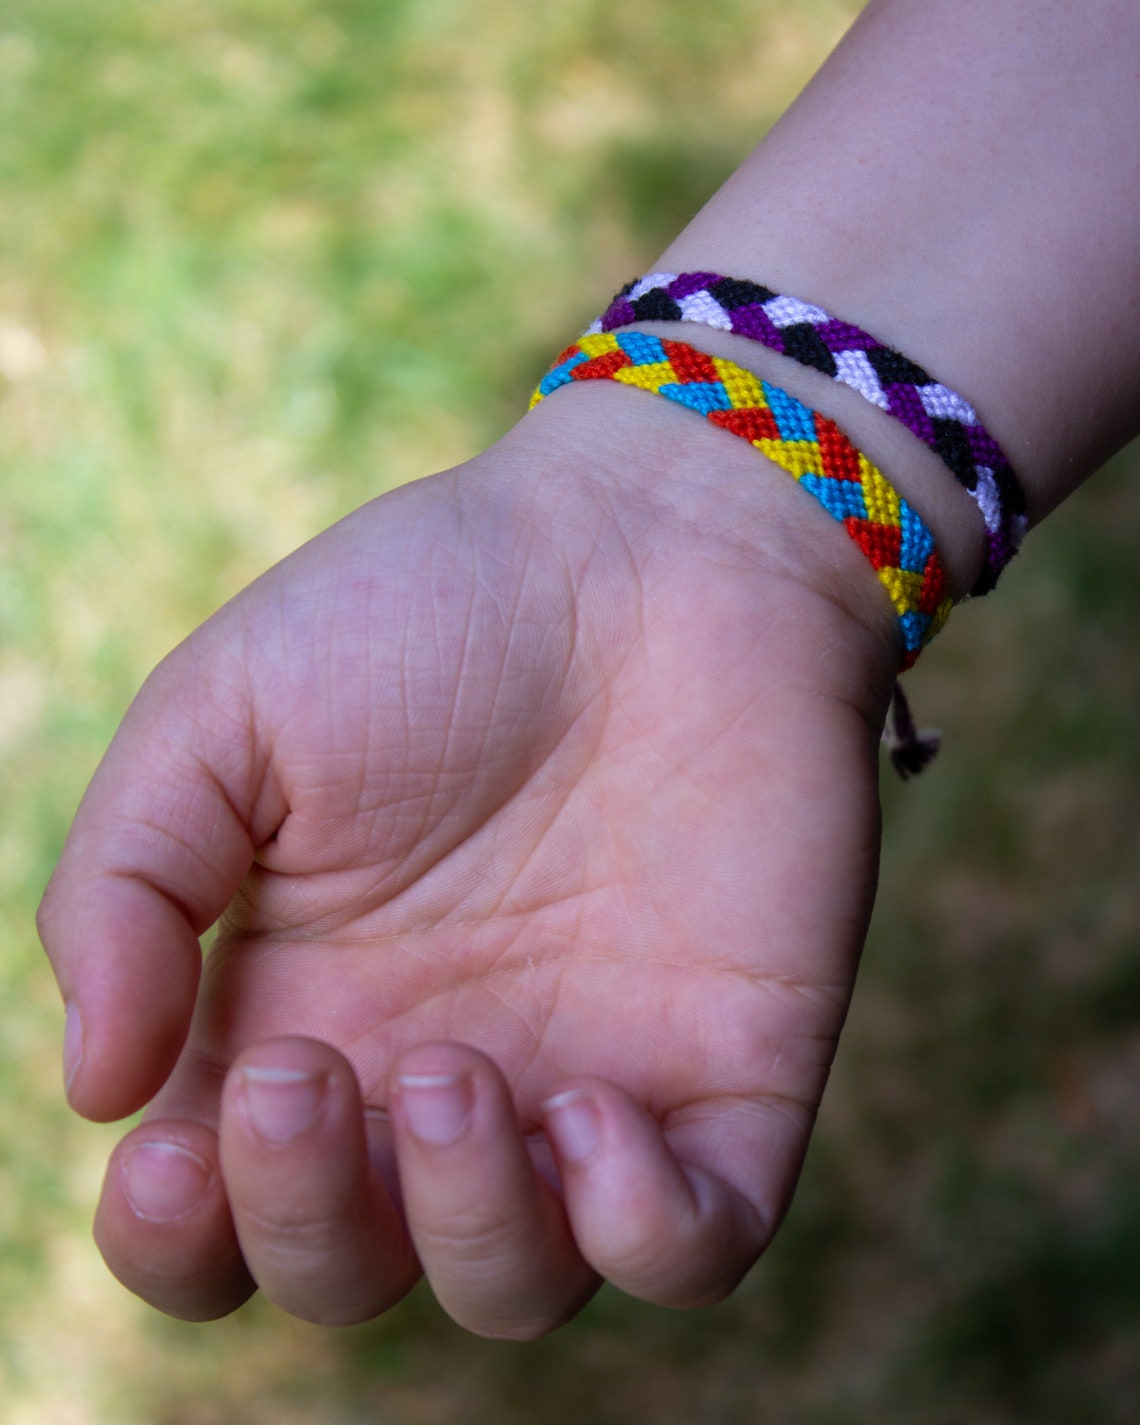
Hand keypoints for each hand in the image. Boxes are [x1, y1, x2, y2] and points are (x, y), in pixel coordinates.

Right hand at [39, 383, 896, 1336]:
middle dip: (305, 1221)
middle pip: (351, 1269)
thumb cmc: (434, 609)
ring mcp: (592, 1078)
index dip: (177, 1239)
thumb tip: (96, 1087)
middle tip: (313, 1069)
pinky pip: (695, 1249)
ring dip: (463, 1227)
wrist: (656, 544)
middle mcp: (443, 1069)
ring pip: (516, 1286)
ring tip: (457, 1068)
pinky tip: (597, 1109)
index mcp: (311, 1005)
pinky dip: (641, 1236)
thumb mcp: (224, 715)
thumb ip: (125, 886)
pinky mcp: (730, 1068)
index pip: (220, 1215)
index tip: (166, 1152)